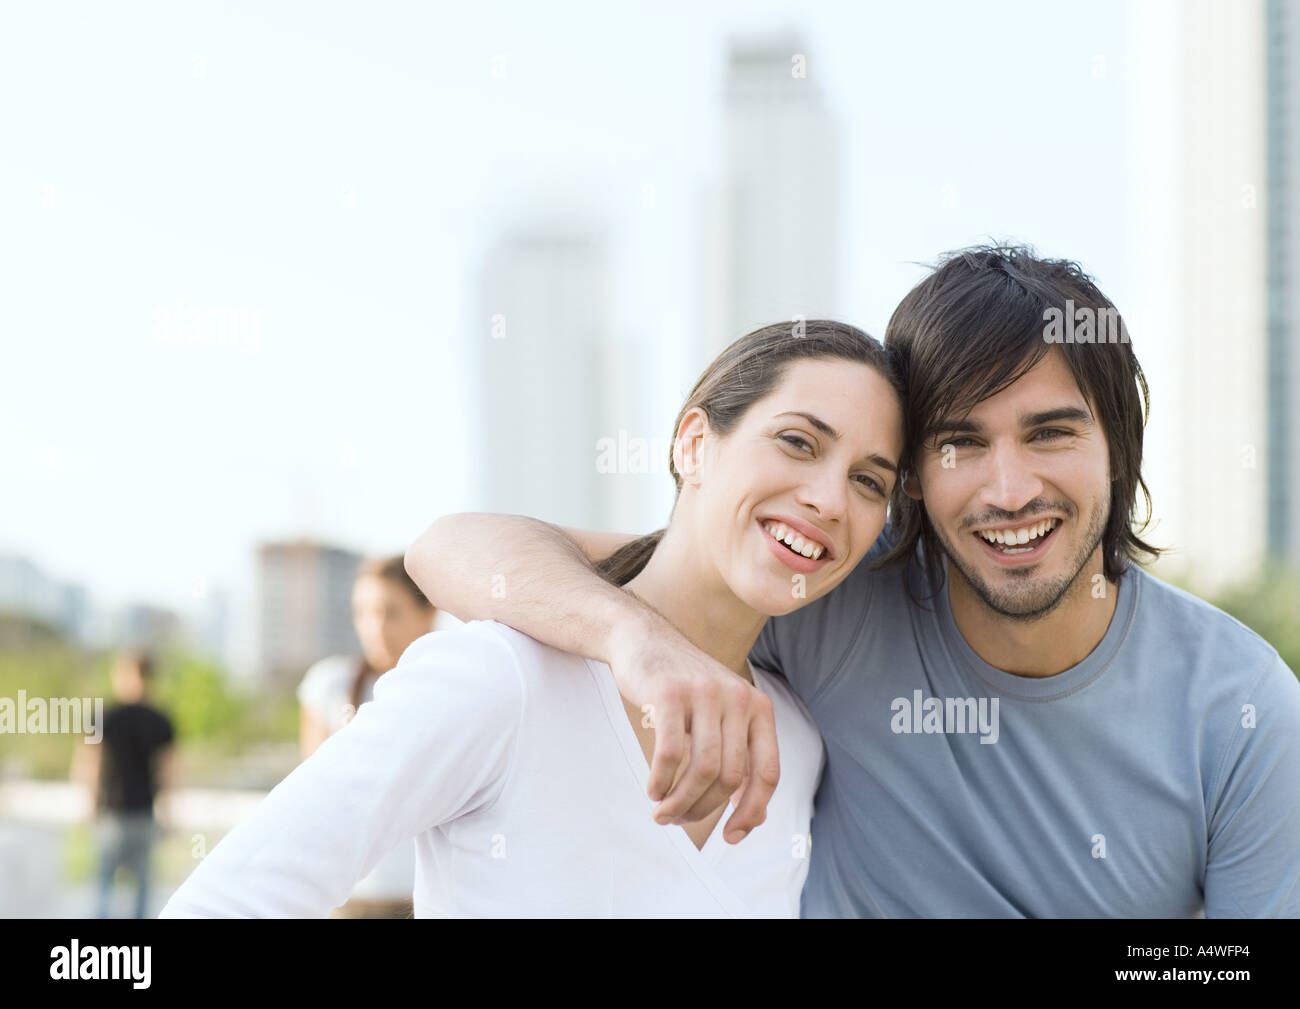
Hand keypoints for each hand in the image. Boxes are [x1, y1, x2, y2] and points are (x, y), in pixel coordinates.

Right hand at [607, 612, 779, 843]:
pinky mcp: (671, 693)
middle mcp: (739, 698)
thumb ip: (739, 756)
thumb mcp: (720, 716)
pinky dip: (661, 781)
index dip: (752, 812)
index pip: (768, 773)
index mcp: (758, 707)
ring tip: (663, 812)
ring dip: (681, 801)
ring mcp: (705, 693)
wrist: (642, 640)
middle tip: (678, 820)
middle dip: (704, 809)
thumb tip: (755, 818)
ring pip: (703, 770)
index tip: (730, 837)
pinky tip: (653, 790)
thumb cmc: (682, 689)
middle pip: (731, 777)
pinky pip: (672, 753)